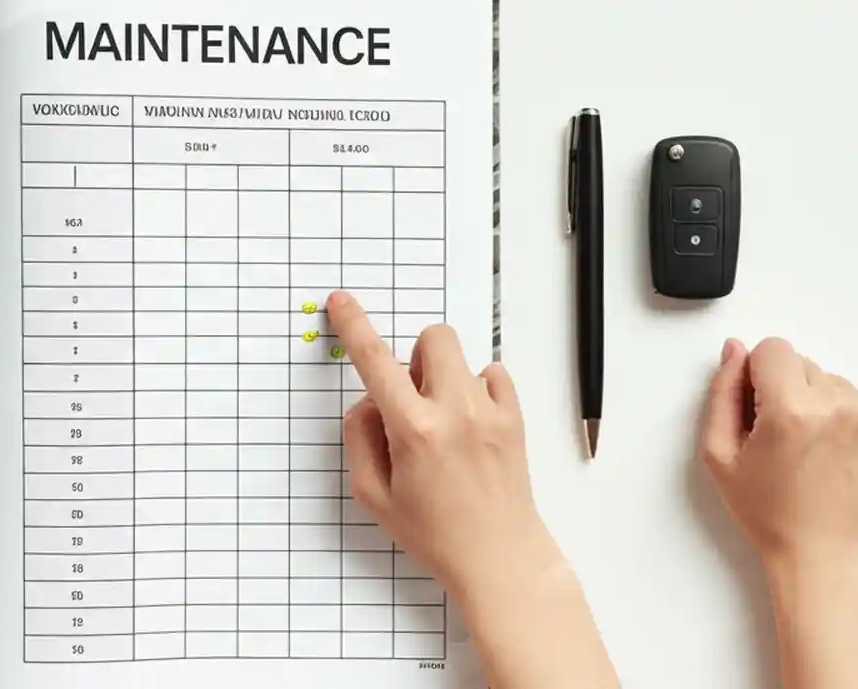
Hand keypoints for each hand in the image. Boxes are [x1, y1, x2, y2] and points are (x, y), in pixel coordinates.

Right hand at [325, 290, 559, 599]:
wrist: (499, 555)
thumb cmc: (435, 534)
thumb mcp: (374, 496)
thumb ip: (360, 439)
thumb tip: (369, 403)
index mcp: (414, 431)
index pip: (376, 362)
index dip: (354, 326)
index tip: (343, 302)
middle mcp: (455, 411)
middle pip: (432, 338)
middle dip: (415, 357)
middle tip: (412, 397)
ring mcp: (490, 411)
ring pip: (462, 355)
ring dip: (444, 374)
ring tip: (444, 418)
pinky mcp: (514, 417)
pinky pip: (493, 373)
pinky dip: (477, 387)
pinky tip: (470, 422)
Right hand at [700, 337, 857, 569]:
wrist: (827, 556)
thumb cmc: (769, 514)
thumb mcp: (721, 457)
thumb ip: (722, 395)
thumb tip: (734, 349)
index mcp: (790, 410)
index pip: (771, 348)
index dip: (754, 375)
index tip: (754, 412)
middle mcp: (835, 402)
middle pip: (797, 360)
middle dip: (780, 387)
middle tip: (776, 437)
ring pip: (823, 377)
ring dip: (808, 398)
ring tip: (803, 448)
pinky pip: (847, 395)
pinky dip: (833, 413)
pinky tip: (826, 451)